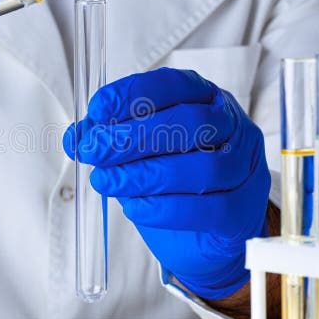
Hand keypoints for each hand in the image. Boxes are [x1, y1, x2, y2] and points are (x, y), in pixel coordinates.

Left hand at [64, 68, 270, 299]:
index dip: (133, 95)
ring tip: (107, 182)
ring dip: (144, 175)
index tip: (97, 110)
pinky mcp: (245, 209)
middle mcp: (231, 126)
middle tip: (93, 151)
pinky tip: (135, 208)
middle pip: (188, 123)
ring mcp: (244, 167)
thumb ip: (110, 139)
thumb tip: (74, 137)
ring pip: (202, 167)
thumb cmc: (173, 182)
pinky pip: (210, 208)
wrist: (208, 233)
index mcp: (204, 98)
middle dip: (133, 137)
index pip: (173, 85)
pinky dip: (166, 209)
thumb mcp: (139, 152)